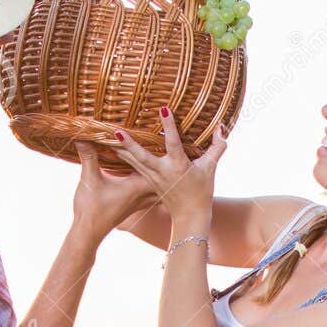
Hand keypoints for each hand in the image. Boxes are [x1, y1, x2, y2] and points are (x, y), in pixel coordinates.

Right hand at [71, 140, 160, 245]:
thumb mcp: (89, 180)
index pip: (154, 164)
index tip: (165, 134)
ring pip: (159, 184)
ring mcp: (140, 201)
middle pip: (163, 174)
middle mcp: (143, 194)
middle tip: (175, 143)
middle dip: (168, 160)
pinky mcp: (135, 205)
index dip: (161, 150)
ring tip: (168, 158)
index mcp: (137, 186)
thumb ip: (88, 157)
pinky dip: (153, 181)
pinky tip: (150, 175)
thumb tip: (82, 137)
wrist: (89, 233)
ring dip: (162, 172)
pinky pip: (151, 191)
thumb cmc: (91, 209)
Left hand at [110, 111, 228, 227]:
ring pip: (133, 162)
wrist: (189, 216)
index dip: (169, 126)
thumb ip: (217, 147)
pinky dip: (122, 158)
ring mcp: (152, 178)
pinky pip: (133, 167)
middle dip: (129, 145)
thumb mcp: (210, 169)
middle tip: (116, 132)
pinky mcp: (147, 182)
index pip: (173, 143)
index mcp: (178, 167)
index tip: (163, 109)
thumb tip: (222, 128)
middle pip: (142, 157)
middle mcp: (162, 172)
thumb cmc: (201, 192)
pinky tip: (112, 149)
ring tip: (105, 136)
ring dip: (119, 150)